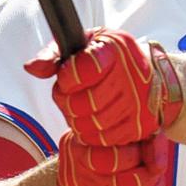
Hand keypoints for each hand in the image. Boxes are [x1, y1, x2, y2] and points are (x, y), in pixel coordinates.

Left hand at [25, 28, 180, 149]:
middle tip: (70, 96)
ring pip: (90, 126)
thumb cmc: (110, 58)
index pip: (83, 69)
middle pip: (81, 104)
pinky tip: (94, 120)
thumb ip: (54, 55)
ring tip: (81, 109)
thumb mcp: (84, 45)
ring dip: (77, 121)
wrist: (154, 75)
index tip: (67, 78)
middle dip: (66, 103)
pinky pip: (103, 140)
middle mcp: (131, 77)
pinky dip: (92, 134)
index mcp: (114, 50)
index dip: (67, 78)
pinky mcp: (141, 126)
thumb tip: (31, 67)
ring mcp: (138, 104)